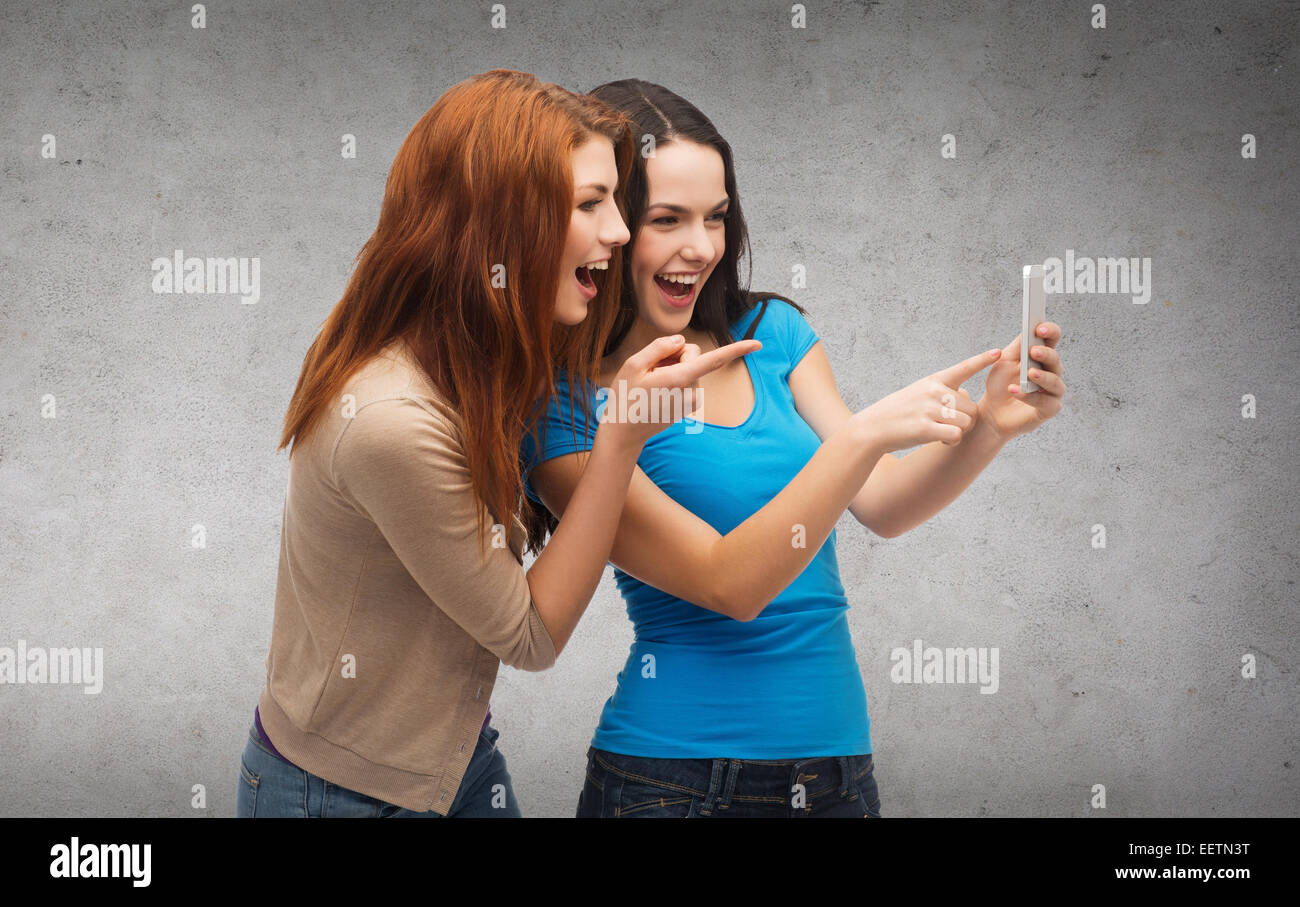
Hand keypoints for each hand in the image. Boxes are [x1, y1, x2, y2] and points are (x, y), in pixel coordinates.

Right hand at [602, 335, 761, 444]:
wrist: (624, 432)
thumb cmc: (626, 397)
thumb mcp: (634, 364)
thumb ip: (660, 346)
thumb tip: (681, 341)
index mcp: (680, 379)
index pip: (714, 360)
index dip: (737, 350)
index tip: (759, 345)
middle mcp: (691, 391)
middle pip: (693, 355)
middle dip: (676, 354)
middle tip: (652, 368)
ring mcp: (691, 400)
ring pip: (689, 368)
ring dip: (672, 368)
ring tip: (652, 382)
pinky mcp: (688, 405)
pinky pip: (686, 381)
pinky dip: (673, 379)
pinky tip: (657, 390)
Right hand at [858, 348, 1002, 452]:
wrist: (874, 428)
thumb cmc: (899, 412)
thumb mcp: (919, 393)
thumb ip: (943, 392)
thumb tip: (966, 396)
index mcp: (933, 381)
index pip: (963, 368)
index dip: (982, 360)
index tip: (999, 353)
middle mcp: (934, 392)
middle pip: (972, 408)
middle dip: (964, 420)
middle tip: (945, 424)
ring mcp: (930, 409)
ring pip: (966, 423)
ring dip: (957, 432)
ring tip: (939, 431)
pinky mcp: (926, 428)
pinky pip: (956, 435)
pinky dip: (950, 441)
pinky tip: (938, 439)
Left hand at [978, 322, 1064, 439]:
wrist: (992, 411)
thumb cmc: (1000, 384)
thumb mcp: (1005, 361)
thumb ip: (1017, 347)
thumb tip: (1027, 330)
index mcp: (1041, 356)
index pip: (1052, 339)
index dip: (1050, 331)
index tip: (1039, 328)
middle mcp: (1051, 372)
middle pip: (1055, 360)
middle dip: (1045, 354)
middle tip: (1033, 351)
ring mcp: (1052, 391)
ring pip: (1054, 382)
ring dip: (1041, 376)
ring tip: (1028, 373)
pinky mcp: (1049, 409)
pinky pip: (1044, 402)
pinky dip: (1029, 396)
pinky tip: (1014, 390)